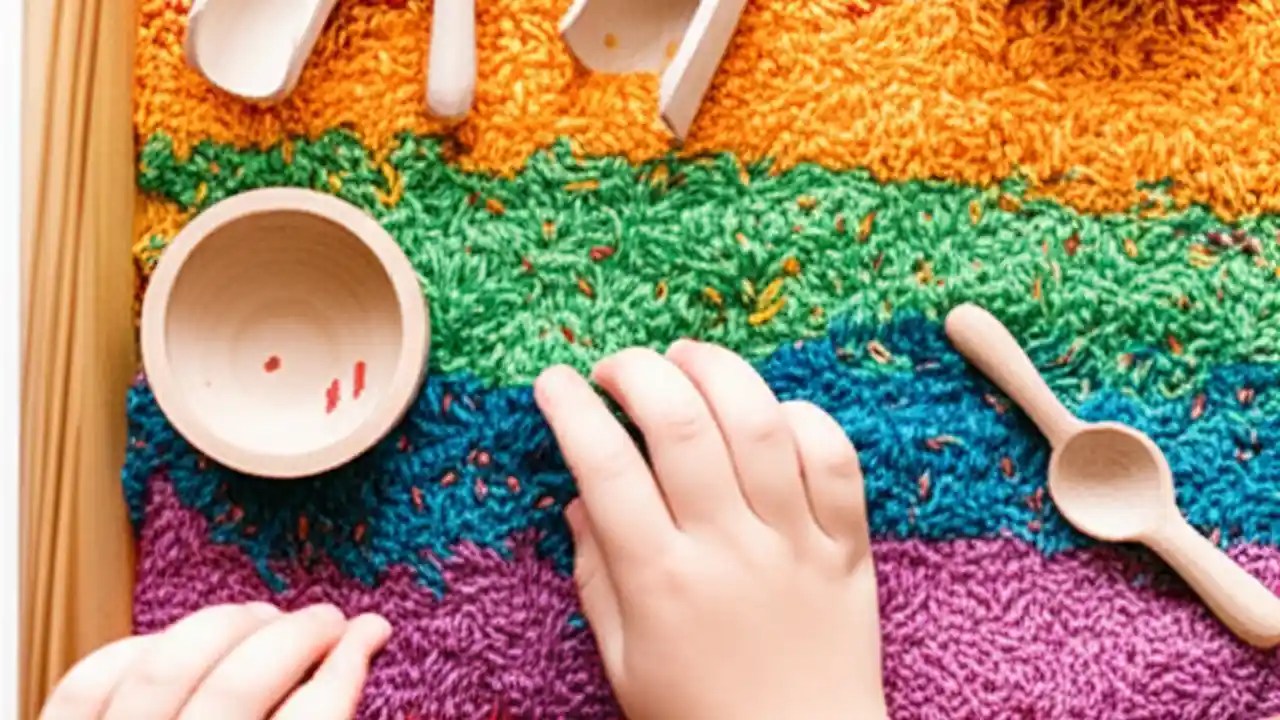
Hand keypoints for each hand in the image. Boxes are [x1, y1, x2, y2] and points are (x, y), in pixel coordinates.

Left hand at [40, 603, 391, 719]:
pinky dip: (144, 646)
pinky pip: (94, 680)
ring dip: (228, 625)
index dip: (348, 663)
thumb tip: (343, 684)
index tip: (371, 634)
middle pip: (239, 685)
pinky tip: (187, 641)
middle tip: (331, 621)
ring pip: (166, 667)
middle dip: (298, 635)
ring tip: (267, 619)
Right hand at [534, 340, 885, 719]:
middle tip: (616, 369)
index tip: (554, 382)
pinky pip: (834, 456)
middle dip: (637, 372)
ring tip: (686, 360)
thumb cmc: (702, 718)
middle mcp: (728, 549)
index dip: (570, 409)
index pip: (604, 467)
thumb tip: (581, 501)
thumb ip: (597, 577)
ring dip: (715, 371)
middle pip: (680, 424)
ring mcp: (794, 541)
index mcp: (661, 581)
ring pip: (758, 422)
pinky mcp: (847, 544)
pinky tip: (769, 412)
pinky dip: (802, 417)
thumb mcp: (623, 661)